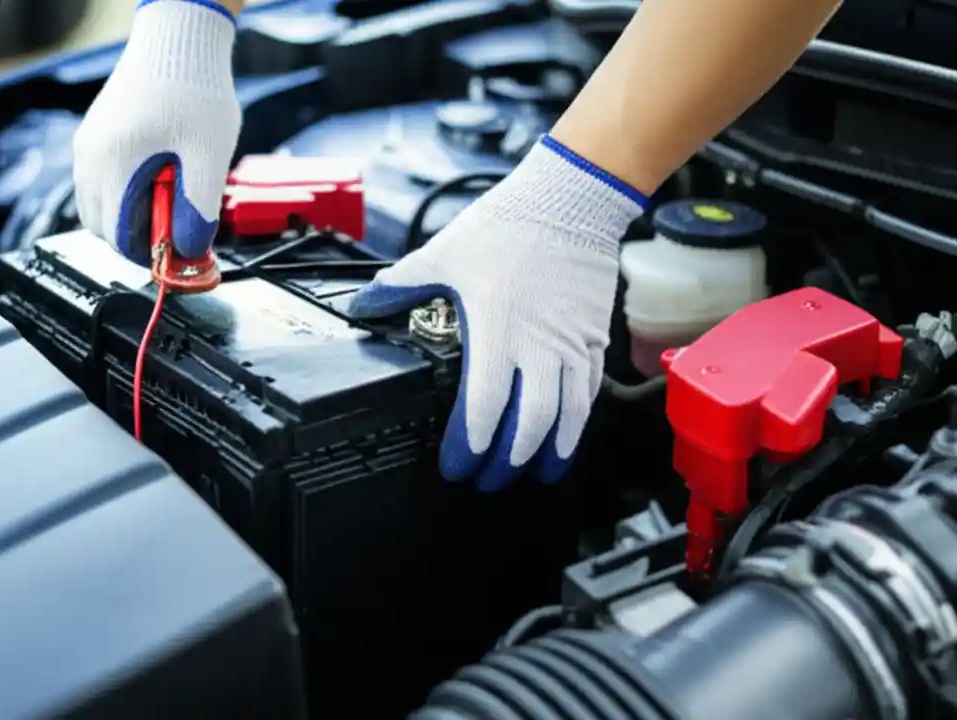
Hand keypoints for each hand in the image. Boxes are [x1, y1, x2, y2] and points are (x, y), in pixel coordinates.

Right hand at [73, 0, 240, 265]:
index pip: (118, 238)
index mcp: (113, 166)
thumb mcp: (209, 157)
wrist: (179, 39)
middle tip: (181, 218)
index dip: (152, 254)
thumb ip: (198, 210)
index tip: (182, 251)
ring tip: (174, 187)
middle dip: (142, 235)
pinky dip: (128, 191)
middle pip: (104, 228)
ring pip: (101, 207)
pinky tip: (162, 172)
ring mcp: (88, 147)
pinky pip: (103, 183)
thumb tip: (190, 251)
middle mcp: (90, 159)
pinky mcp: (95, 138)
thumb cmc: (194, 90)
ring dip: (135, 212)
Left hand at [349, 136, 645, 490]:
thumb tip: (363, 306)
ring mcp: (571, 348)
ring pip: (566, 420)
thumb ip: (398, 287)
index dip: (470, 447)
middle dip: (507, 464)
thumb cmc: (508, 227)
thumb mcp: (440, 256)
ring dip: (550, 454)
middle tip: (489, 480)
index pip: (483, 410)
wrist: (570, 200)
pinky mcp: (593, 341)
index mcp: (495, 333)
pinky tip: (565, 438)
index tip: (457, 466)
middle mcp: (537, 349)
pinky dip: (576, 424)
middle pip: (528, 428)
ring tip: (534, 475)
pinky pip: (588, 395)